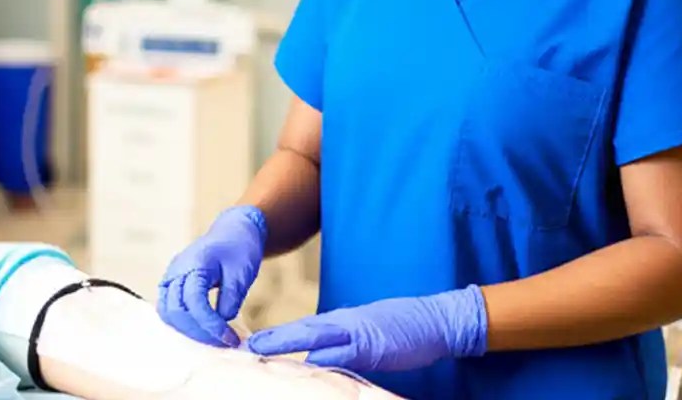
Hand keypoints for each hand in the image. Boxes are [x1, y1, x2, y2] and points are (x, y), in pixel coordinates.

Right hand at [157, 205, 267, 347]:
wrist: (234, 230)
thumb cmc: (240, 247)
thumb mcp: (242, 272)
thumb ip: (231, 297)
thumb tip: (221, 321)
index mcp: (195, 263)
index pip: (194, 302)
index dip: (210, 324)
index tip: (229, 337)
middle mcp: (177, 270)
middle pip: (175, 310)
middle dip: (198, 331)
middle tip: (223, 341)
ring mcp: (172, 276)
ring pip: (167, 312)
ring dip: (187, 329)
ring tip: (213, 337)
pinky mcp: (173, 282)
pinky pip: (169, 308)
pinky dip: (182, 322)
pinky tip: (202, 329)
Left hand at [246, 285, 488, 372]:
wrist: (437, 319)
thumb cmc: (405, 329)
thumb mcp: (369, 334)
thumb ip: (344, 343)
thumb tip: (319, 358)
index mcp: (343, 323)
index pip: (304, 330)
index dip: (277, 337)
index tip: (250, 345)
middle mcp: (345, 324)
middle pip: (301, 330)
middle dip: (272, 339)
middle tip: (243, 347)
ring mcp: (359, 332)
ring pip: (316, 337)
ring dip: (287, 344)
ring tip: (260, 351)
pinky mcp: (373, 344)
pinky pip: (344, 351)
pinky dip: (324, 356)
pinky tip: (306, 362)